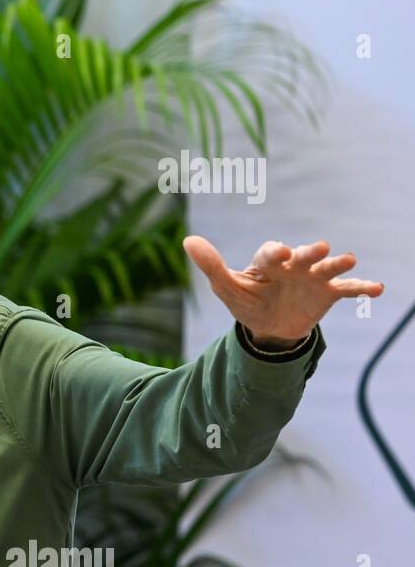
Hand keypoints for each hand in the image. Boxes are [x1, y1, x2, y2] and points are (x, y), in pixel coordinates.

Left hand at [183, 236, 383, 348]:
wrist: (269, 326)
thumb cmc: (247, 300)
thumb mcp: (227, 287)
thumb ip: (211, 265)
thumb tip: (188, 240)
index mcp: (268, 262)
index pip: (271, 254)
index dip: (275, 253)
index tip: (280, 254)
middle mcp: (294, 265)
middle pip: (304, 255)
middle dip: (310, 253)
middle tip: (320, 248)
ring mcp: (313, 278)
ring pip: (327, 268)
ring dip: (338, 263)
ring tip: (348, 260)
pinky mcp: (328, 293)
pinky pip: (347, 289)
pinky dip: (361, 287)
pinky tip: (377, 288)